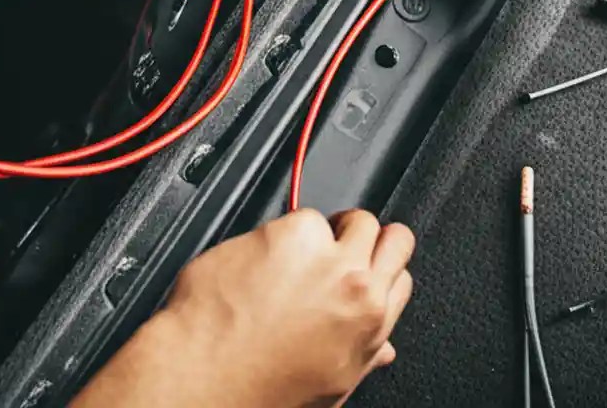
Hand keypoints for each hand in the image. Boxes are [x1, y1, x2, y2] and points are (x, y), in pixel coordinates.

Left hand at [120, 209, 414, 406]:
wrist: (206, 376)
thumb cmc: (259, 388)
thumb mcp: (331, 385)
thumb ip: (363, 353)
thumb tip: (382, 350)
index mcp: (371, 322)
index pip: (401, 273)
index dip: (381, 266)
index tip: (363, 266)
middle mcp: (355, 284)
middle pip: (386, 233)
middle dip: (363, 235)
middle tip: (334, 246)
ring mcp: (323, 256)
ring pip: (340, 219)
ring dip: (316, 235)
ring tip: (283, 261)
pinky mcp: (287, 234)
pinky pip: (294, 218)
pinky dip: (274, 235)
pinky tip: (256, 263)